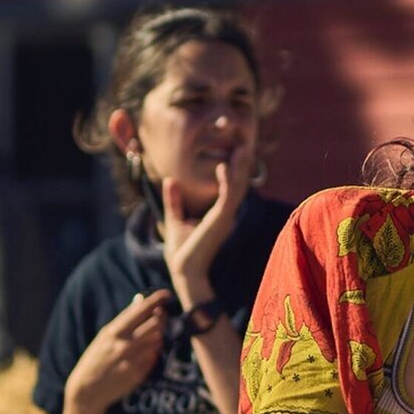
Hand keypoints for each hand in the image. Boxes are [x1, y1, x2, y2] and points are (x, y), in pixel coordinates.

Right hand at [63, 290, 170, 412]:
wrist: (87, 389)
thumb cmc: (96, 359)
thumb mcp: (105, 336)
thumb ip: (123, 320)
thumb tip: (140, 301)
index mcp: (115, 331)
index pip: (141, 310)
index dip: (156, 300)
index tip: (166, 294)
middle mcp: (125, 344)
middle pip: (156, 323)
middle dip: (162, 318)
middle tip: (163, 316)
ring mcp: (133, 359)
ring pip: (158, 340)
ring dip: (158, 336)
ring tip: (149, 337)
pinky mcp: (139, 374)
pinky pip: (154, 357)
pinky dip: (152, 353)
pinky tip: (143, 354)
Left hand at [162, 147, 252, 306]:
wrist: (183, 270)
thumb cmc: (182, 251)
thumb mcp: (175, 219)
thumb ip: (174, 200)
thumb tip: (169, 180)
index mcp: (219, 214)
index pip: (231, 187)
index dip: (234, 168)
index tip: (234, 149)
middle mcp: (226, 214)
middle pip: (239, 184)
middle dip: (242, 164)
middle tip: (244, 142)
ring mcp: (225, 217)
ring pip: (238, 188)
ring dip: (240, 168)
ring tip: (242, 147)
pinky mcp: (220, 221)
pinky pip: (227, 197)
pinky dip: (227, 181)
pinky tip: (223, 166)